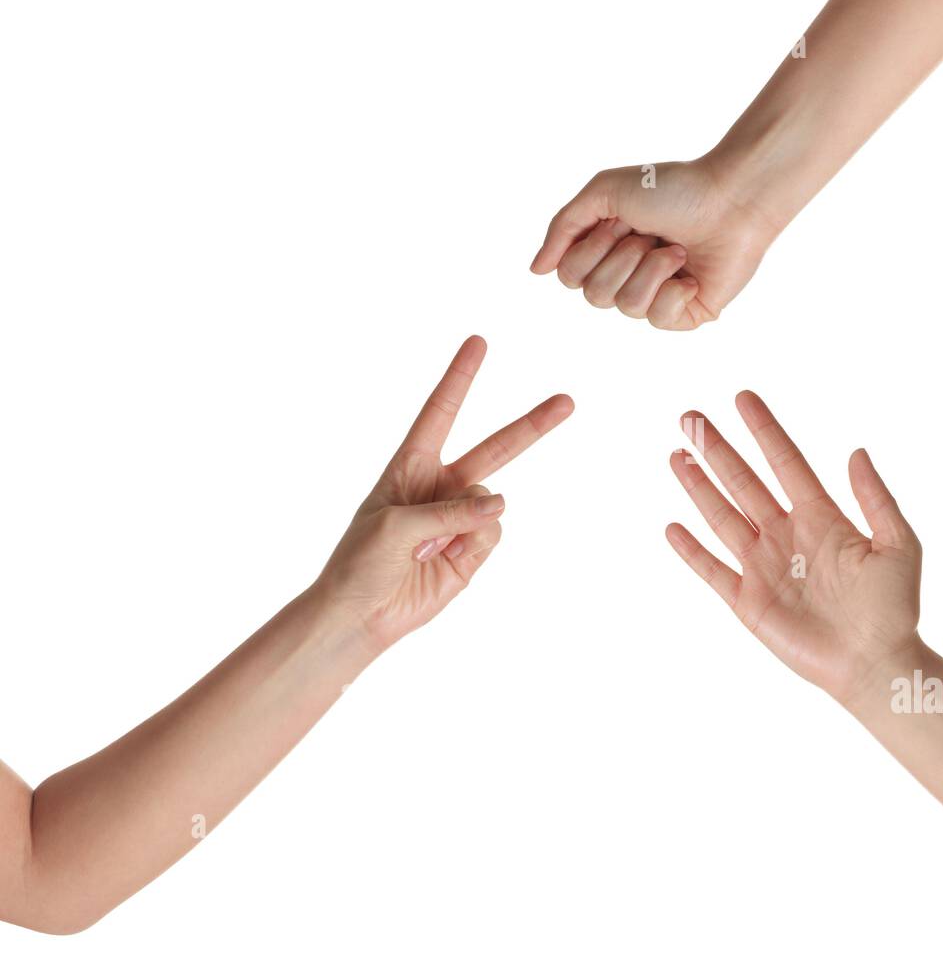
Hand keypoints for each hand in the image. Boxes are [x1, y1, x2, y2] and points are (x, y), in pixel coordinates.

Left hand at [315, 335, 572, 651]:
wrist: (360, 616)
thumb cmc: (360, 563)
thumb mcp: (395, 526)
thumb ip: (449, 510)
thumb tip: (502, 504)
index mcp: (410, 465)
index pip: (440, 412)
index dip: (460, 377)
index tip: (479, 342)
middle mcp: (441, 486)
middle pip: (495, 448)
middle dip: (532, 426)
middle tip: (567, 402)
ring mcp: (460, 518)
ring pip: (493, 502)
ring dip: (468, 522)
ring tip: (428, 548)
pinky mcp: (472, 550)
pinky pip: (492, 534)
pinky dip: (474, 545)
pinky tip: (445, 560)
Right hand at [529, 158, 777, 329]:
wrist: (731, 197)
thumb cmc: (674, 188)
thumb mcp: (605, 192)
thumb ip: (563, 226)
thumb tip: (536, 270)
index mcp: (606, 249)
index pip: (568, 275)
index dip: (589, 249)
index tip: (619, 222)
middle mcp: (627, 276)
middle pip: (592, 295)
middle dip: (620, 257)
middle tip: (649, 233)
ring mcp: (656, 298)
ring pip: (624, 307)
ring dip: (650, 269)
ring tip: (676, 249)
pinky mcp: (685, 315)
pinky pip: (658, 319)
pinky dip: (674, 289)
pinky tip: (691, 271)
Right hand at [665, 392, 921, 704]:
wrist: (876, 665)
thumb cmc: (895, 609)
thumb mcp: (900, 545)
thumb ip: (876, 498)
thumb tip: (857, 451)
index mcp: (822, 518)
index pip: (785, 462)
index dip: (765, 430)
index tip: (744, 397)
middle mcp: (786, 535)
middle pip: (744, 482)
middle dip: (717, 449)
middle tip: (691, 416)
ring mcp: (764, 567)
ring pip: (723, 516)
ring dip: (698, 486)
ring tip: (677, 453)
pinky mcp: (748, 602)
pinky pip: (712, 570)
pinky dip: (692, 550)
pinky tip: (673, 526)